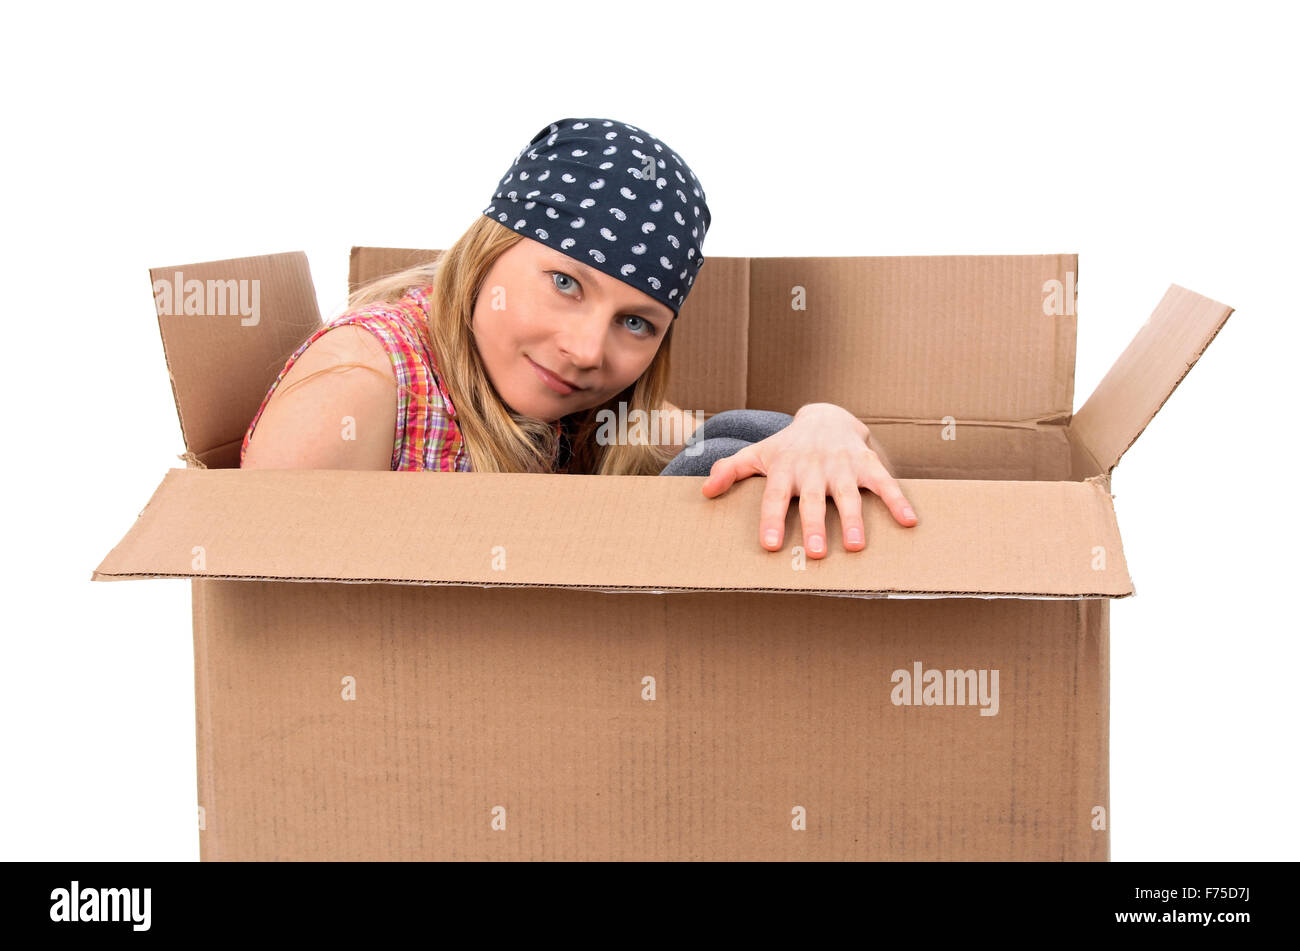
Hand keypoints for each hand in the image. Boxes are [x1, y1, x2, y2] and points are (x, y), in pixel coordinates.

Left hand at [700, 403, 917, 556]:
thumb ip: (731, 471)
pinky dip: (898, 500)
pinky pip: (884, 483)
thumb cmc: (787, 447)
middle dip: (815, 524)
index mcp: (784, 470)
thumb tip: (704, 492)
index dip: (772, 520)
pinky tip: (909, 521)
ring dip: (853, 520)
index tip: (772, 545)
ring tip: (856, 546)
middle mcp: (812, 468)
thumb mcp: (758, 454)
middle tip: (817, 552)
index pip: (774, 497)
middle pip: (812, 499)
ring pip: (848, 495)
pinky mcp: (867, 464)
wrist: (826, 417)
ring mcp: (842, 466)